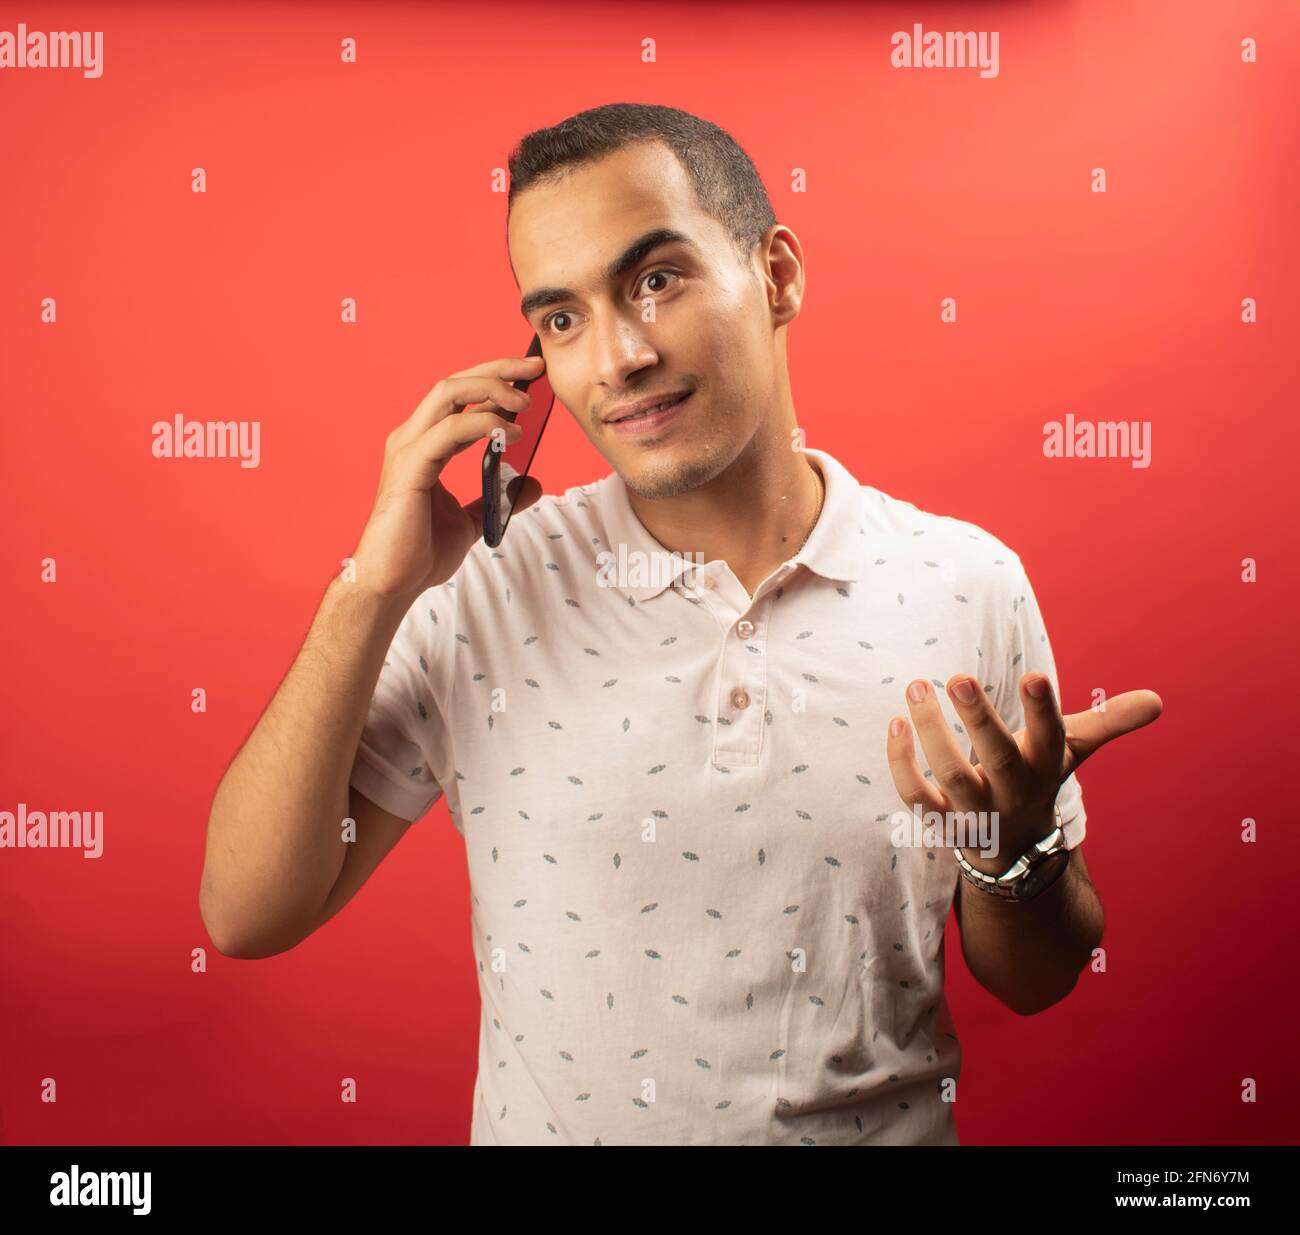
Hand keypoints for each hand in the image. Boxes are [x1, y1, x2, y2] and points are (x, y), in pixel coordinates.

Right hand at [349, 353, 546, 603]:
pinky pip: (448, 430)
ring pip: (448, 394)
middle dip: (496, 370)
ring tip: (525, 402)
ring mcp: (408, 450)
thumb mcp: (472, 519)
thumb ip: (498, 497)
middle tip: (534, 368)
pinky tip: (508, 432)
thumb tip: (532, 483)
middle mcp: (413, 439)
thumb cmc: (419, 553)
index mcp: (424, 446)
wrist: (392, 584)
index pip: (459, 397)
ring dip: (491, 390)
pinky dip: (481, 423)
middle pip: (454, 384)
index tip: (531, 376)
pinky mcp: (410, 467)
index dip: (494, 380)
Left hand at [886, 673, 1162, 875]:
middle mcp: (1012, 791)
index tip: (1033, 675)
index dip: (1043, 710)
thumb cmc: (1036, 778)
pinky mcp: (941, 822)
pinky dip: (902, 764)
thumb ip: (1109, 722)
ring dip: (931, 733)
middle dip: (980, 720)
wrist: (1013, 851)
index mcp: (1045, 767)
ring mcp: (975, 810)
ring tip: (917, 686)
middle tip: (958, 676)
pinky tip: (895, 723)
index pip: (1050, 738)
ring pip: (950, 775)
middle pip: (998, 758)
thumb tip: (1157, 701)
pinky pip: (916, 797)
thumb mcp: (1071, 750)